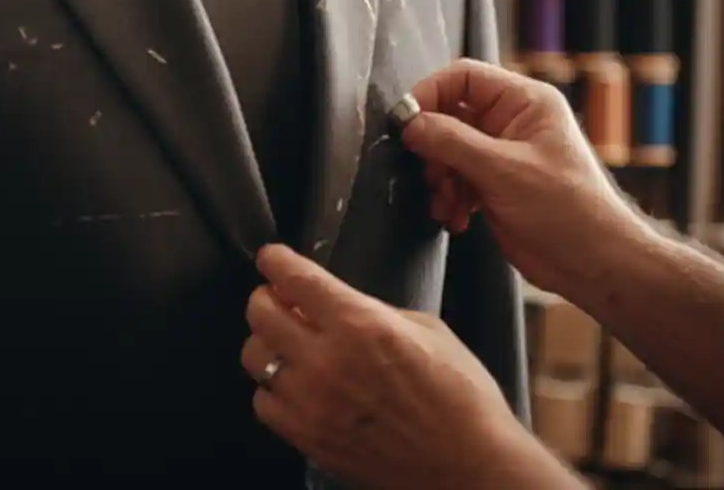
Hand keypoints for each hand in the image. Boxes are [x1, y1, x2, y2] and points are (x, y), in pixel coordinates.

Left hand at [242, 245, 572, 489]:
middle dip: (267, 297)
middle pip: (261, 312)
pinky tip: (294, 386)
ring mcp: (311, 402)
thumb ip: (375, 311)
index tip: (271, 258)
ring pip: (254, 356)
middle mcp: (326, 360)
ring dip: (267, 342)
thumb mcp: (428, 330)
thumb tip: (340, 303)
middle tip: (279, 299)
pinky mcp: (307, 437)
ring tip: (287, 343)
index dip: (275, 261)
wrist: (469, 466)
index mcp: (360, 324)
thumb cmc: (462, 399)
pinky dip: (273, 389)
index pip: (295, 278)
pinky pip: (263, 403)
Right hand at [401, 59, 655, 293]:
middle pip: (450, 115)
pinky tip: (457, 218)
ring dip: (440, 179)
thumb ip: (451, 142)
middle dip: (434, 148)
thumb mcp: (503, 171)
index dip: (430, 93)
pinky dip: (449, 198)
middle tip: (433, 175)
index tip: (405, 122)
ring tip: (447, 204)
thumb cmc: (567, 212)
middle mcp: (512, 122)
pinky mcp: (495, 184)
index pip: (464, 77)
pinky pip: (456, 178)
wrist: (593, 264)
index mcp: (525, 102)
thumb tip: (409, 122)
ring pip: (448, 151)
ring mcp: (503, 154)